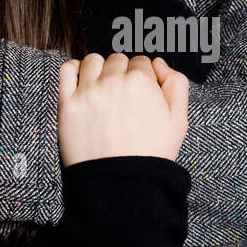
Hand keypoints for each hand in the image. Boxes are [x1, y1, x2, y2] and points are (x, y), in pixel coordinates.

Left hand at [57, 53, 188, 165]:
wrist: (122, 186)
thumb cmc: (151, 155)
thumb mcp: (179, 122)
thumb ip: (177, 85)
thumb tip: (159, 63)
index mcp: (142, 83)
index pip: (141, 62)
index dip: (143, 77)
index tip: (139, 92)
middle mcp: (113, 82)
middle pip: (117, 60)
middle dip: (122, 73)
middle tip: (123, 96)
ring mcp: (88, 92)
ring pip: (93, 60)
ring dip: (99, 69)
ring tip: (103, 89)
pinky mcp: (67, 103)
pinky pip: (67, 70)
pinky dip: (74, 69)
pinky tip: (81, 79)